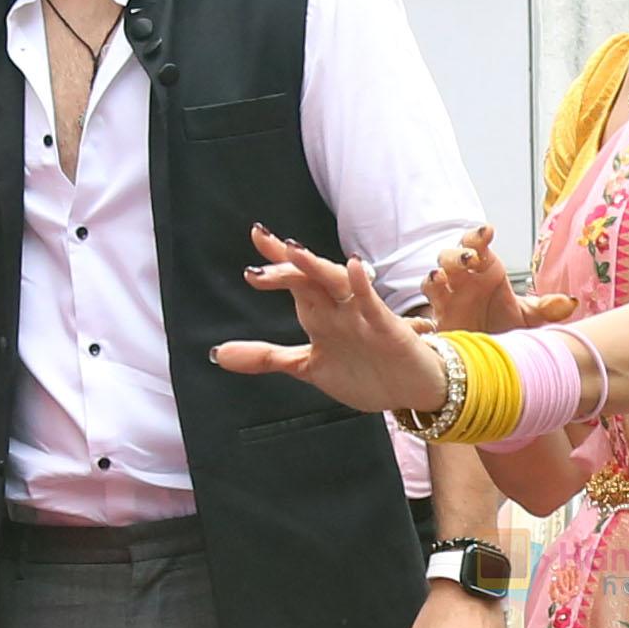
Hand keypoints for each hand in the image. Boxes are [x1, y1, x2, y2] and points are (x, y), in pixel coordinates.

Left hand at [210, 227, 448, 417]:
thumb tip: (217, 353)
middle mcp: (338, 307)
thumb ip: (266, 357)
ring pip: (337, 283)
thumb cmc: (364, 372)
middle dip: (286, 267)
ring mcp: (361, 316)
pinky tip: (351, 268)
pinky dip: (361, 288)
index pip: (294, 279)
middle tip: (260, 264)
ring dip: (316, 267)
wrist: (411, 393)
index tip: (257, 234)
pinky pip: (373, 304)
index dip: (275, 258)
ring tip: (294, 252)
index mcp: (319, 313)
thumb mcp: (307, 366)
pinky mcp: (386, 329)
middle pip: (310, 277)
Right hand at [421, 226, 577, 338]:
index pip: (478, 242)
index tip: (488, 231)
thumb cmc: (505, 326)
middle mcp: (462, 279)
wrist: (490, 354)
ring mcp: (446, 299)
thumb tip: (570, 303)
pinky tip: (429, 317)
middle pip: (450, 255)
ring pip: (433, 278)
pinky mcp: (437, 321)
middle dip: (457, 254)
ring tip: (442, 277)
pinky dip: (422, 313)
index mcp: (485, 269)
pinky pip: (423, 312)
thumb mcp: (528, 318)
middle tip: (470, 257)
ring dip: (437, 275)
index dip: (479, 235)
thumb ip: (547, 309)